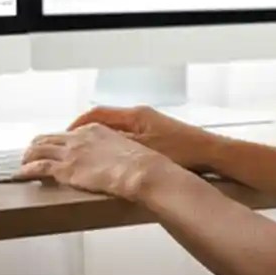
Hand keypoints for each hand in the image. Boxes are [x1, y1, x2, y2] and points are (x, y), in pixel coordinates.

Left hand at [17, 123, 173, 200]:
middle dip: (37, 145)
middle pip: (48, 138)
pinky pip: (38, 168)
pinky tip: (21, 175)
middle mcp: (78, 137)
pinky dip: (27, 170)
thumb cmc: (139, 161)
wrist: (140, 170)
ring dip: (28, 157)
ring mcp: (70, 153)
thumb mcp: (126, 145)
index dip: (57, 140)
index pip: (67, 132)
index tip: (53, 146)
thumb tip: (110, 156)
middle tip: (31, 154)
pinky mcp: (65, 169)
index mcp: (93, 129)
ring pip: (39, 150)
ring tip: (22, 164)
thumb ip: (112, 146)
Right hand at [68, 105, 224, 172]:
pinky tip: (113, 160)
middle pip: (105, 120)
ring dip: (101, 140)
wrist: (210, 153)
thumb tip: (92, 144)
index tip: (65, 135)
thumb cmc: (182, 151)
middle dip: (87, 132)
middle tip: (72, 146)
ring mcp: (149, 125)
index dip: (78, 124)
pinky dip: (115, 146)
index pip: (97, 113)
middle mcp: (140, 116)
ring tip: (87, 155)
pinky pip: (128, 138)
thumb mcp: (144, 150)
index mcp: (135, 115)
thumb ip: (117, 146)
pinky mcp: (157, 136)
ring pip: (116, 130)